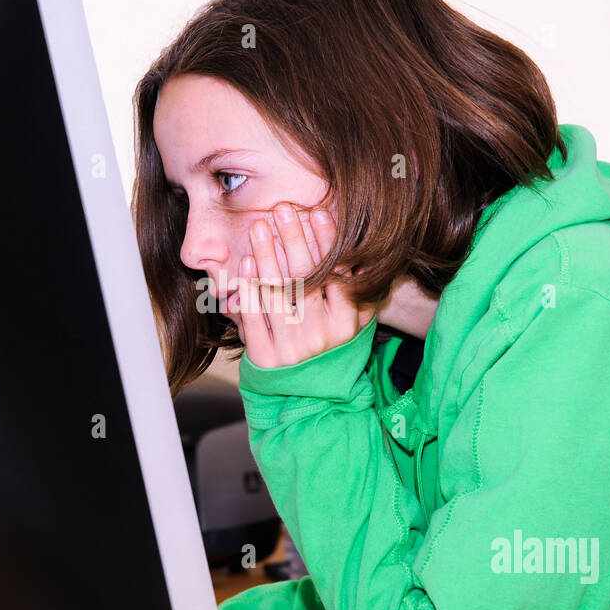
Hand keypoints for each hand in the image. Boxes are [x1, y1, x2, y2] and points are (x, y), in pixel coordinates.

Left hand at [231, 203, 376, 368]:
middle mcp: (319, 337)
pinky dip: (248, 289)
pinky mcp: (264, 358)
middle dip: (294, 239)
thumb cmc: (332, 354)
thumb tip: (363, 257)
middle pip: (304, 279)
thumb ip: (359, 295)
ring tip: (260, 227)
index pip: (336, 276)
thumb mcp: (355, 328)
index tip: (318, 213)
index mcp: (345, 327)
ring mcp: (290, 349)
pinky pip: (253, 318)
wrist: (309, 400)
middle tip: (283, 209)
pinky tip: (247, 264)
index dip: (328, 244)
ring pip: (276, 293)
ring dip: (267, 255)